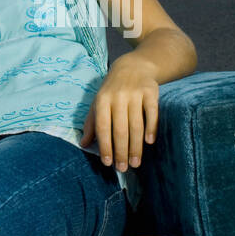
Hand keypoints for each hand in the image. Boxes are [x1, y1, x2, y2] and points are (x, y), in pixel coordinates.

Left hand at [79, 56, 158, 171]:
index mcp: (102, 100)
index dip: (105, 146)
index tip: (108, 163)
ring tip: (135, 163)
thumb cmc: (112, 90)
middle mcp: (118, 96)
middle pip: (120, 128)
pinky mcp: (151, 91)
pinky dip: (151, 127)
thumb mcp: (98, 102)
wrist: (133, 66)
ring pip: (136, 124)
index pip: (103, 126)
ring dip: (136, 146)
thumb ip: (91, 123)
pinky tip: (150, 142)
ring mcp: (135, 93)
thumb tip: (83, 144)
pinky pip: (151, 112)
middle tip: (123, 169)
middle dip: (121, 151)